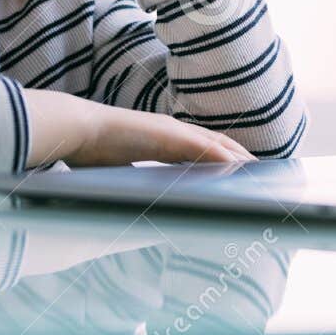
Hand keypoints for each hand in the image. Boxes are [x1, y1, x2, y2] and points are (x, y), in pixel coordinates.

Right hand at [23, 88, 252, 166]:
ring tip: (258, 171)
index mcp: (163, 141)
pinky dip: (220, 155)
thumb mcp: (122, 173)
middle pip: (215, 144)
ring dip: (237, 156)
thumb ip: (137, 182)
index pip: (201, 150)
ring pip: (214, 143)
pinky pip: (200, 145)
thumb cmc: (91, 151)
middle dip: (239, 157)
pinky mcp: (167, 134)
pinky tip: (236, 165)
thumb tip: (142, 205)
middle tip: (260, 173)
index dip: (222, 159)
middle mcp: (172, 132)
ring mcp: (171, 131)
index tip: (238, 172)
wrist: (75, 129)